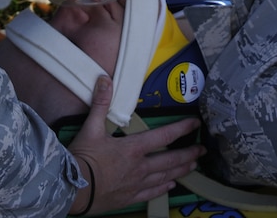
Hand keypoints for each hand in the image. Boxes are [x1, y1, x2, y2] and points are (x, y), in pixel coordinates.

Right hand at [68, 76, 202, 214]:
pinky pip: (152, 192)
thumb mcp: (91, 128)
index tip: (196, 124)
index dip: (182, 129)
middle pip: (170, 160)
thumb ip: (101, 103)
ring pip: (165, 176)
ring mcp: (137, 184)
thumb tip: (105, 79)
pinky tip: (170, 185)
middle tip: (202, 151)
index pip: (164, 136)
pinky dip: (163, 188)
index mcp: (133, 148)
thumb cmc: (84, 158)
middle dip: (188, 154)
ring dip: (180, 170)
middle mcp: (140, 167)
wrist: (75, 189)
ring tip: (193, 167)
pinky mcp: (130, 197)